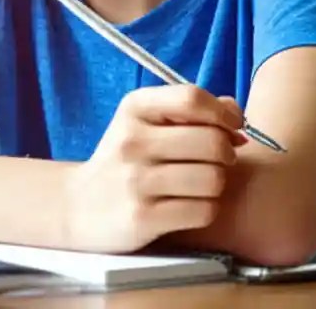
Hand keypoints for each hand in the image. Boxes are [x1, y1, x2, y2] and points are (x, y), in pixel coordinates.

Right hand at [64, 85, 246, 253]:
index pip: (192, 98)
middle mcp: (132, 142)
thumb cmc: (124, 160)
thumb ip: (191, 111)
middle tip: (213, 162)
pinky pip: (204, 211)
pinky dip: (205, 210)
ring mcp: (135, 181)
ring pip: (213, 179)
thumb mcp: (145, 123)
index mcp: (133, 109)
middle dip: (225, 154)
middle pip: (212, 141)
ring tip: (198, 186)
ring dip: (215, 185)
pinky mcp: (143, 218)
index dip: (223, 113)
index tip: (231, 128)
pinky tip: (187, 207)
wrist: (78, 205)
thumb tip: (237, 115)